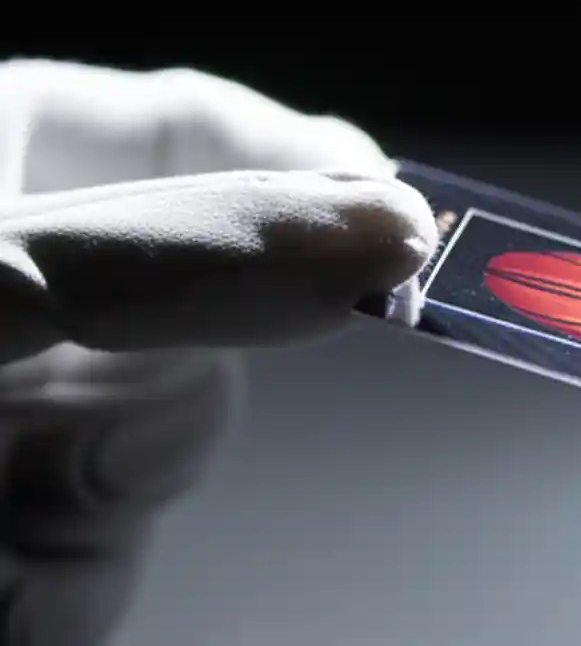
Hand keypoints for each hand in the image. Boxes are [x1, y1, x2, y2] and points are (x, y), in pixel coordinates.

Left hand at [0, 60, 436, 643]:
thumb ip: (182, 250)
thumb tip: (388, 227)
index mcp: (2, 173)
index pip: (180, 130)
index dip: (298, 162)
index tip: (404, 222)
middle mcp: (22, 286)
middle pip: (201, 304)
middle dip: (196, 373)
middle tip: (166, 401)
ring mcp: (21, 409)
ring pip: (165, 441)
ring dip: (117, 494)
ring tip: (17, 520)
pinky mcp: (16, 517)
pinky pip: (101, 550)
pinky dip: (69, 584)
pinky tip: (4, 587)